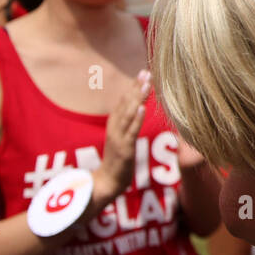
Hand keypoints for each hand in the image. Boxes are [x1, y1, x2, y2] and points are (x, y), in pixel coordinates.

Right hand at [92, 70, 148, 204]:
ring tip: (146, 84)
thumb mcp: (122, 138)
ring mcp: (119, 138)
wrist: (108, 182)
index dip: (133, 87)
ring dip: (137, 98)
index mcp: (115, 124)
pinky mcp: (124, 149)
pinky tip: (143, 107)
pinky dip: (137, 119)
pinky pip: (131, 131)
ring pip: (128, 114)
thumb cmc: (118, 160)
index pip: (125, 101)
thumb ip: (127, 124)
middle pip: (126, 104)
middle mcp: (115, 128)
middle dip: (136, 87)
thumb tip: (137, 108)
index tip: (144, 72)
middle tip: (146, 72)